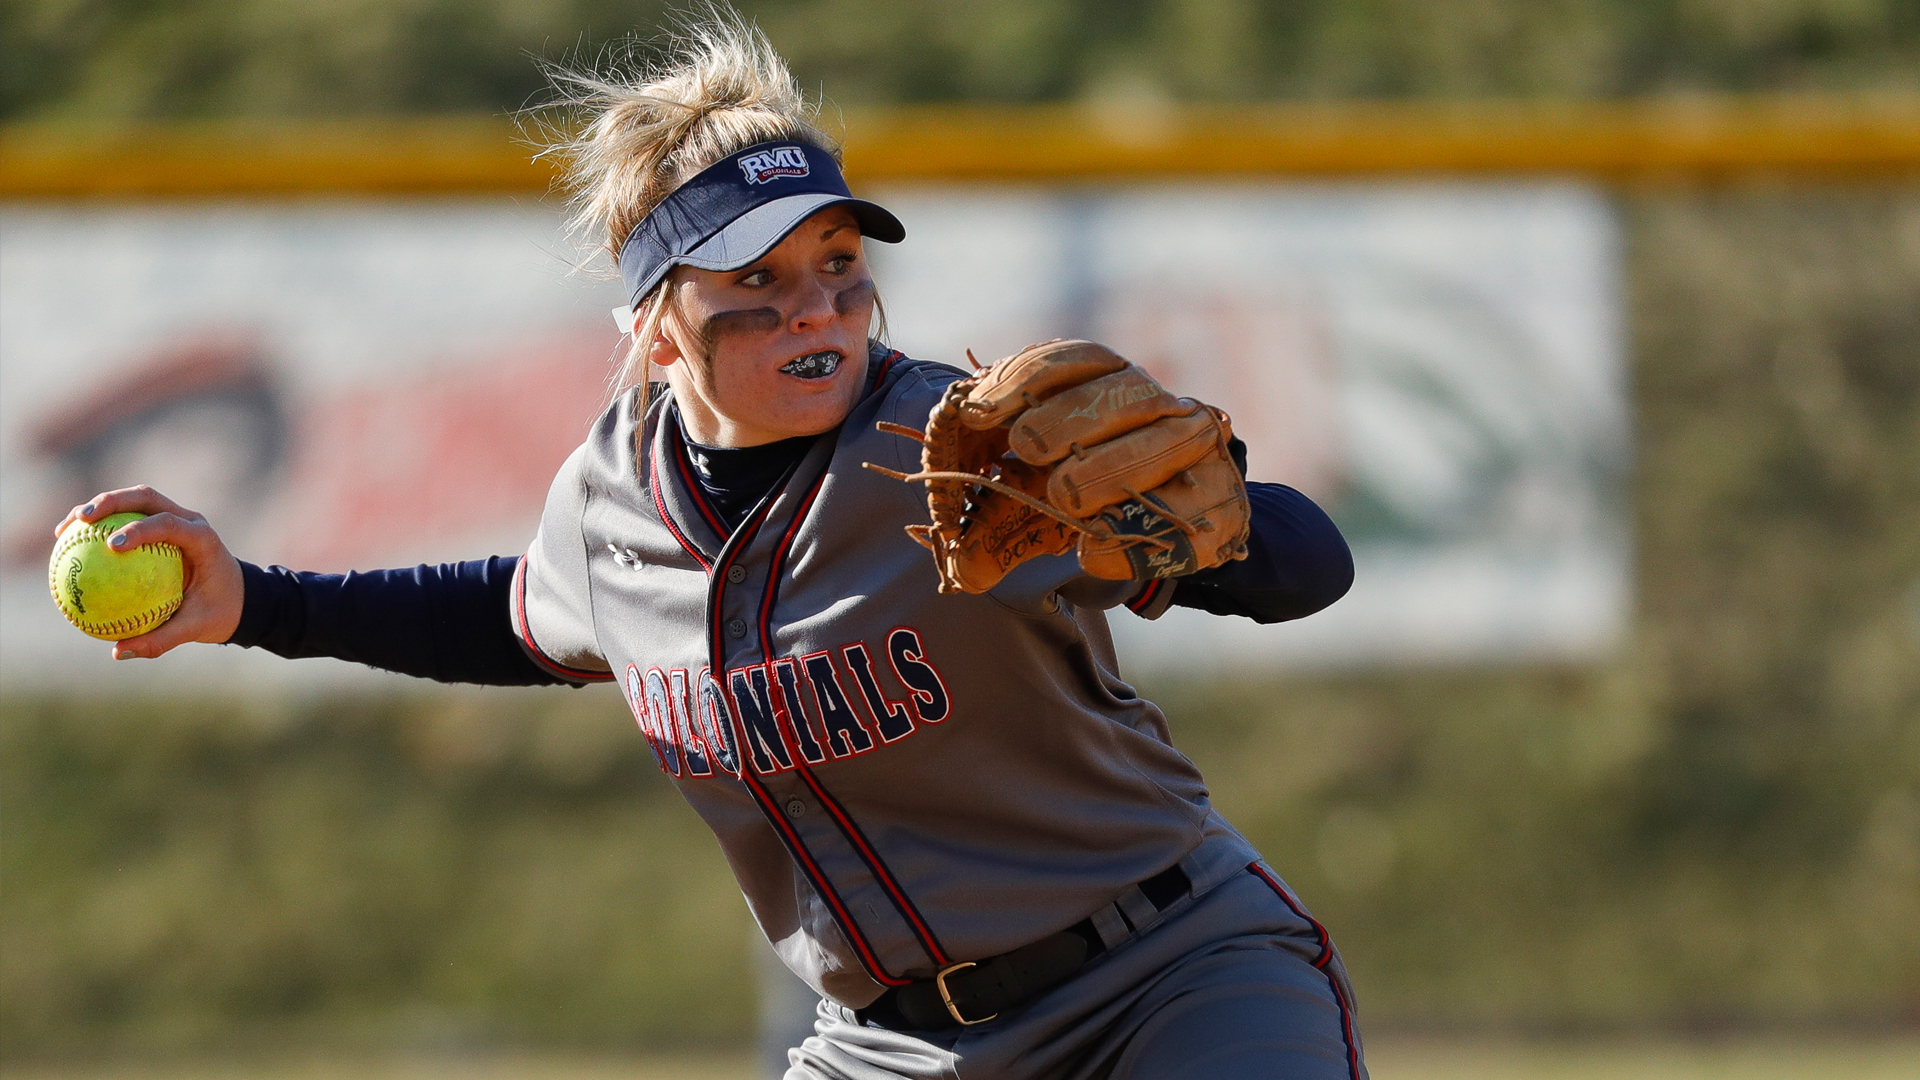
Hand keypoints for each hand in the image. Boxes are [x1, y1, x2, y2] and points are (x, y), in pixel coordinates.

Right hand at [55, 486, 245, 659]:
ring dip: (99, 507)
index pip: (170, 524)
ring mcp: (176, 518)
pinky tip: (71, 544)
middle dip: (111, 501)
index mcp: (203, 540)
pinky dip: (101, 526)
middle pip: (147, 498)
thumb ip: (161, 639)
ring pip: (134, 501)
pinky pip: (128, 519)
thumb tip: (117, 652)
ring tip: (65, 528)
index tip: (113, 545)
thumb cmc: (220, 611)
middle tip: (82, 519)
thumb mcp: (197, 629)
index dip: (140, 529)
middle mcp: (190, 521)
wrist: (240, 597)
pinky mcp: (164, 524)